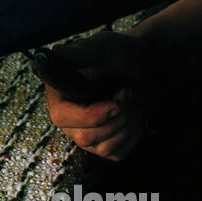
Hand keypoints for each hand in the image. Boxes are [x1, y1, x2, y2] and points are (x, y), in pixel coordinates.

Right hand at [42, 31, 146, 161]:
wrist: (143, 66)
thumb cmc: (120, 54)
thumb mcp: (101, 47)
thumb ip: (80, 52)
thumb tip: (58, 53)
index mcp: (59, 94)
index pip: (62, 117)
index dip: (90, 116)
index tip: (115, 106)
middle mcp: (69, 117)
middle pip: (85, 137)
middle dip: (117, 117)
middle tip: (128, 91)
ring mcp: (85, 133)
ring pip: (104, 148)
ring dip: (129, 122)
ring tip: (133, 98)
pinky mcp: (104, 145)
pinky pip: (119, 152)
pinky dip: (134, 134)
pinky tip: (135, 113)